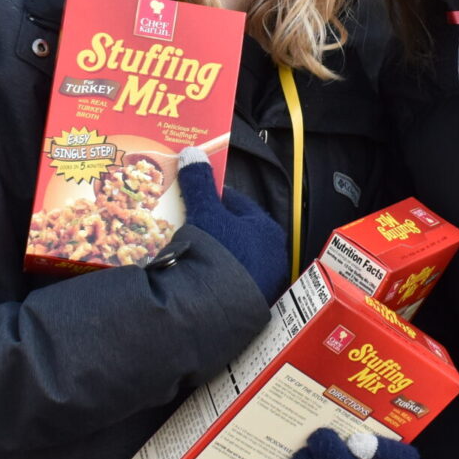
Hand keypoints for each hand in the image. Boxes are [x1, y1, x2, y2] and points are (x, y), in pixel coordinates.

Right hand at [176, 148, 288, 301]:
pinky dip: (215, 275)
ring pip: (233, 257)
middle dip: (212, 227)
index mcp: (267, 228)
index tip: (192, 197)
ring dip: (213, 252)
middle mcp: (272, 254)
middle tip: (186, 224)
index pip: (237, 204)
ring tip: (186, 250)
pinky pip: (230, 280)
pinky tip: (196, 274)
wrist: (219, 307)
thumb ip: (199, 183)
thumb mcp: (206, 214)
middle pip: (235, 232)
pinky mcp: (252, 302)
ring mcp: (264, 281)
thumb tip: (192, 151)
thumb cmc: (220, 253)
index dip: (211, 198)